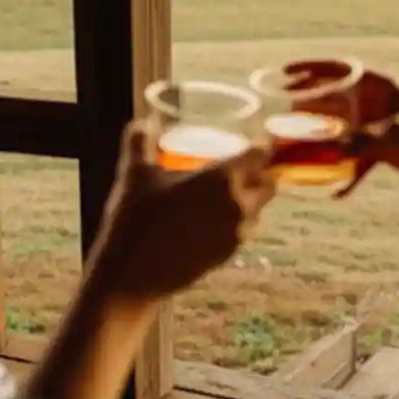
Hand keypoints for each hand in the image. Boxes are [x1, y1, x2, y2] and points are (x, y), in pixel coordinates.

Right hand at [90, 122, 275, 300]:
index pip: (259, 155)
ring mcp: (236, 234)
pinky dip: (234, 222)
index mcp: (222, 178)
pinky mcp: (229, 255)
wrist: (131, 276)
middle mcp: (238, 205)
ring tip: (221, 195)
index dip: (261, 145)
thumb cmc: (134, 219)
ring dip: (247, 200)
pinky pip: (242, 231)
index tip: (257, 140)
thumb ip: (139, 141)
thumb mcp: (134, 174)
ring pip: (257, 209)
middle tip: (240, 168)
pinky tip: (208, 221)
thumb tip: (142, 122)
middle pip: (267, 183)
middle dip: (259, 174)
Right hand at [285, 61, 398, 197]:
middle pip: (333, 96)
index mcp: (379, 85)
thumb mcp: (396, 134)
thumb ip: (363, 139)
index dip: (312, 68)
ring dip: (319, 137)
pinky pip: (354, 160)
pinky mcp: (379, 149)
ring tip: (294, 145)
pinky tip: (336, 194)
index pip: (340, 68)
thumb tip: (335, 152)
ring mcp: (374, 125)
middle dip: (307, 102)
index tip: (287, 72)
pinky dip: (345, 175)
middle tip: (281, 108)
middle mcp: (373, 102)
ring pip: (339, 127)